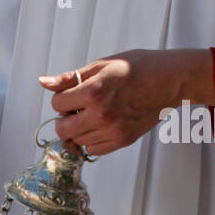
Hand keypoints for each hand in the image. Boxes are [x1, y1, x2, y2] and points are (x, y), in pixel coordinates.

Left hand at [39, 48, 214, 156]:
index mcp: (94, 92)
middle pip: (62, 128)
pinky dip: (92, 140)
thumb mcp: (102, 65)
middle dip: (65, 118)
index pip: (57, 104)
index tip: (73, 93)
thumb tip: (43, 82)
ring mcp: (113, 130)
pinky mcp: (123, 140)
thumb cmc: (138, 67)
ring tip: (95, 113)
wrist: (171, 79)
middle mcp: (101, 115)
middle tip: (79, 107)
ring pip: (76, 140)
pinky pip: (93, 150)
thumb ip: (70, 77)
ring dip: (79, 129)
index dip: (62, 98)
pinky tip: (102, 125)